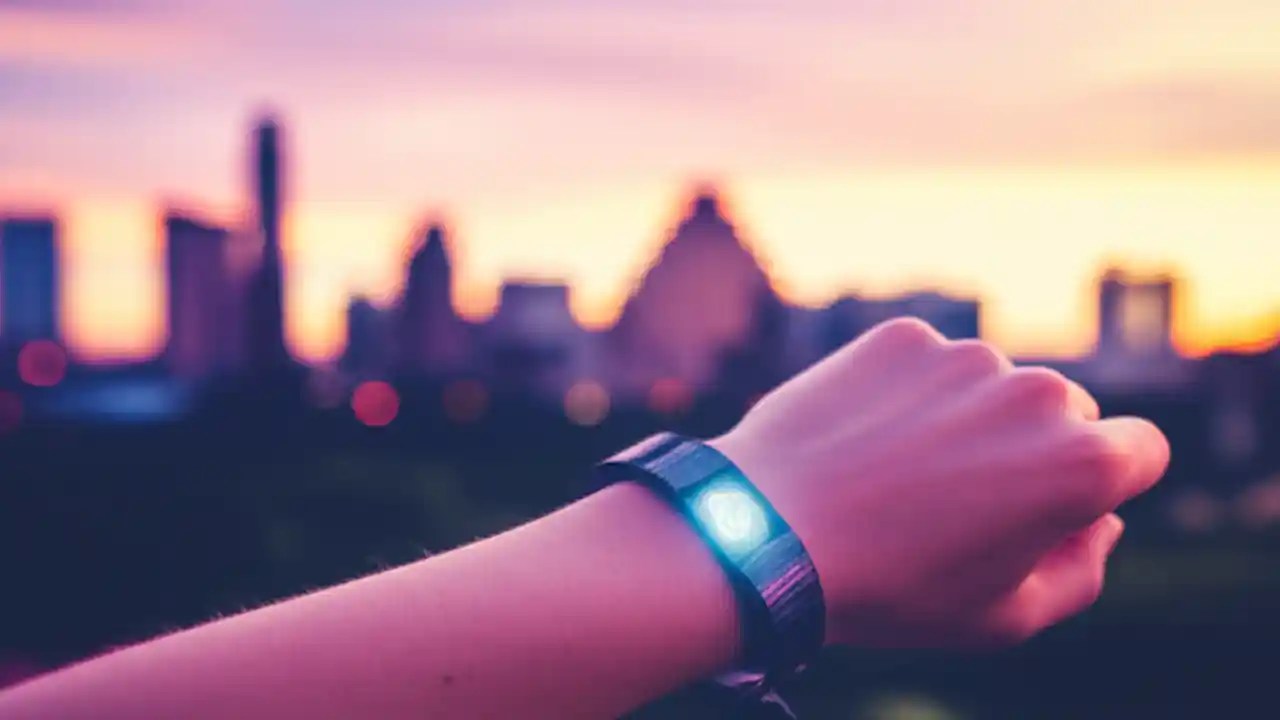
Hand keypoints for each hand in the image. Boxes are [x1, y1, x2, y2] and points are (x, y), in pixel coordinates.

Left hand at [710, 318, 1168, 648]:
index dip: (1104, 485)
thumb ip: (1083, 570)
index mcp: (1081, 462)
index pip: (1141, 451)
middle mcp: (1036, 391)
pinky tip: (867, 440)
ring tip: (901, 476)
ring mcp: (965, 356)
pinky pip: (930, 364)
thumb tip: (1099, 518)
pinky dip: (912, 394)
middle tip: (961, 503)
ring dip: (970, 419)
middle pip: (1067, 412)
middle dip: (1034, 449)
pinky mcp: (902, 336)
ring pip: (993, 386)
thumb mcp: (1005, 618)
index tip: (1051, 509)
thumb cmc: (891, 589)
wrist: (766, 531)